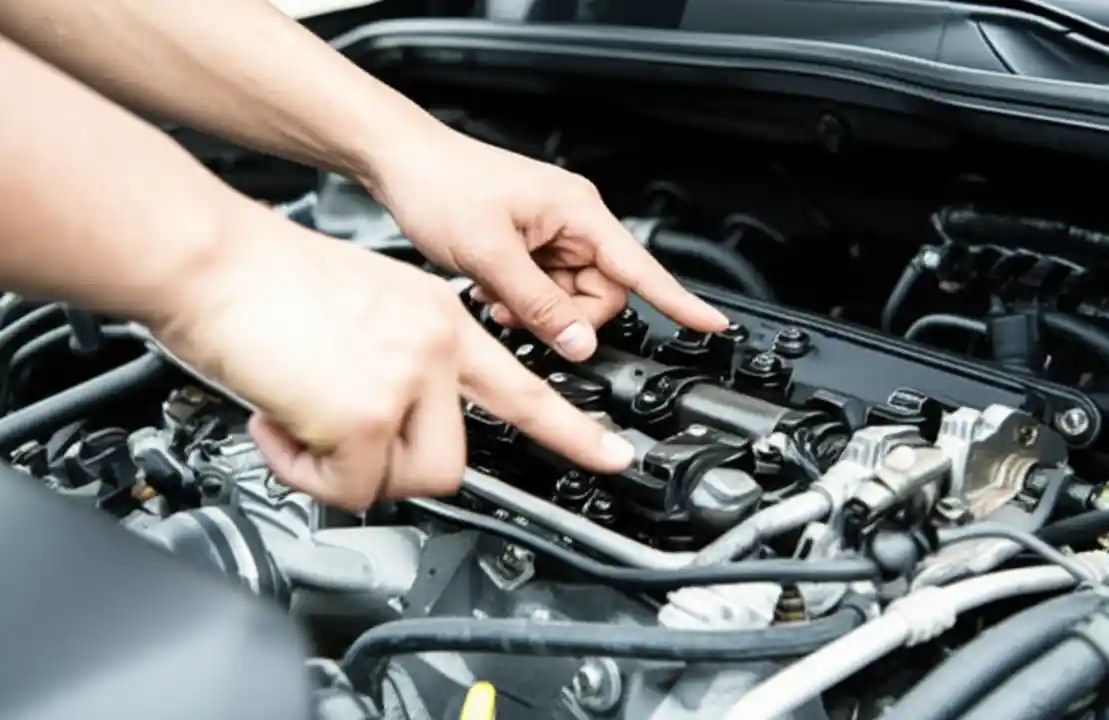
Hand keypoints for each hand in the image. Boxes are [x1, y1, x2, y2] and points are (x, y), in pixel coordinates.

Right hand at [150, 213, 634, 510]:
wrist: (211, 255)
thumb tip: (389, 425)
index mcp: (441, 317)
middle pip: (454, 461)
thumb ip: (400, 365)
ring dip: (342, 470)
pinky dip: (303, 471)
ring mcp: (409, 377)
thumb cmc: (263, 282)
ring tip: (300, 420)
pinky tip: (279, 421)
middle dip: (391, 469)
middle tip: (342, 447)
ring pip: (400, 480)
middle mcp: (438, 345)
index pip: (526, 381)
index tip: (612, 456)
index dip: (573, 429)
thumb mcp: (363, 310)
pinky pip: (346, 488)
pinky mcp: (367, 411)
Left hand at [368, 127, 728, 359]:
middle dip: (564, 316)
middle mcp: (573, 222)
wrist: (401, 162)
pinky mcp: (531, 244)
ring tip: (494, 297)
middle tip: (519, 314)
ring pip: (569, 298)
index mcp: (578, 213)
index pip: (642, 268)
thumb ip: (540, 304)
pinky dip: (521, 299)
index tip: (711, 324)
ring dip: (536, 310)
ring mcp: (552, 233)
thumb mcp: (491, 255)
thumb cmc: (442, 185)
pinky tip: (491, 289)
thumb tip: (581, 342)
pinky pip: (545, 288)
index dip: (679, 302)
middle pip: (601, 295)